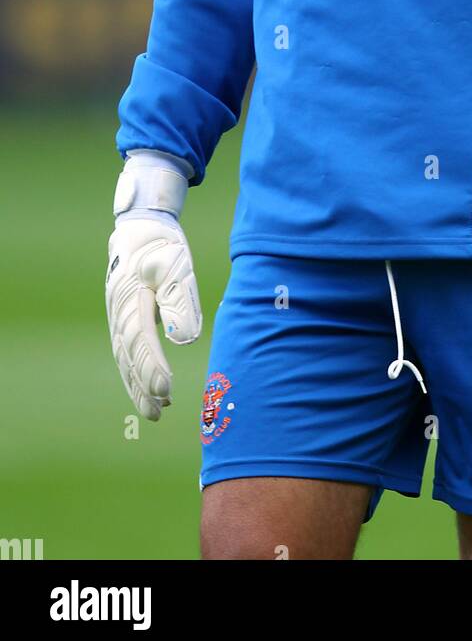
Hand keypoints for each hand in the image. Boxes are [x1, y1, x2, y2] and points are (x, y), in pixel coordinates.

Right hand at [105, 152, 198, 421]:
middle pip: (129, 356)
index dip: (152, 366)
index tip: (166, 389)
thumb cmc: (161, 246)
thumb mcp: (174, 265)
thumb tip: (185, 339)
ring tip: (157, 411)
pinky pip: (127, 353)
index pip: (141, 340)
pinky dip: (137, 374)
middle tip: (159, 412)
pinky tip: (151, 391)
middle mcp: (119, 313)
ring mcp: (118, 318)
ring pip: (126, 359)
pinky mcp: (124, 320)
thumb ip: (179, 300)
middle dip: (143, 386)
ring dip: (139, 386)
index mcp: (130, 299)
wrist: (140, 228)